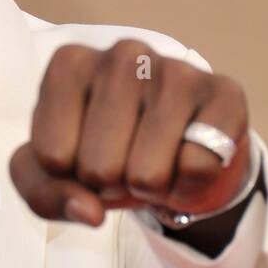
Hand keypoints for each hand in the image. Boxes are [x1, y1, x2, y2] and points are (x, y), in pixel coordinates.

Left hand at [9, 40, 250, 226]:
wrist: (167, 147)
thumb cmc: (99, 150)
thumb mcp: (50, 175)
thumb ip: (45, 194)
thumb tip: (88, 211)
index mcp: (70, 65)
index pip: (51, 157)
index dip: (67, 174)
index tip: (83, 153)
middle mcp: (123, 56)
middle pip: (98, 168)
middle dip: (109, 183)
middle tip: (122, 161)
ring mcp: (176, 71)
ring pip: (147, 174)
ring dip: (148, 188)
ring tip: (150, 161)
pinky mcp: (223, 94)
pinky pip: (197, 168)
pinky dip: (187, 186)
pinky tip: (184, 162)